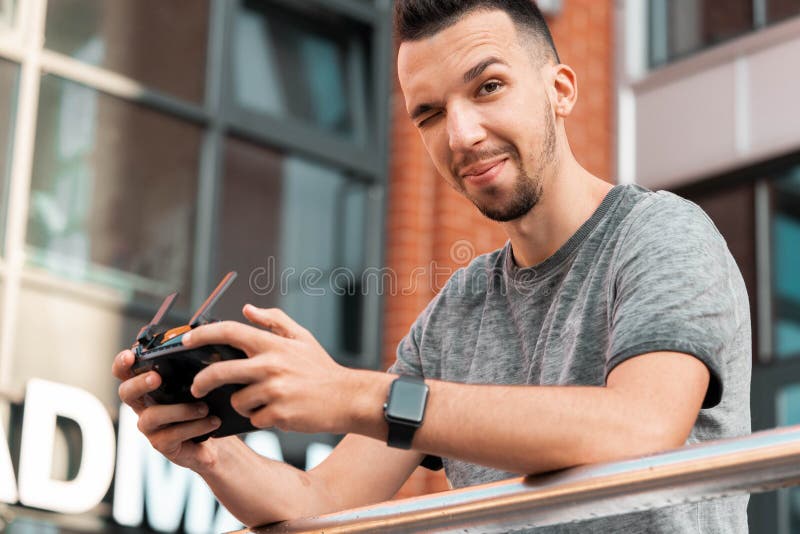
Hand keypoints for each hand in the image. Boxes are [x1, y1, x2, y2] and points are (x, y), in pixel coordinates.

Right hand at [112, 349, 223, 470]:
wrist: (216, 438)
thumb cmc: (206, 405)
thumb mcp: (200, 383)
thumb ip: (194, 367)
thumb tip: (204, 341)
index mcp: (150, 386)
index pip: (125, 372)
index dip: (122, 363)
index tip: (130, 355)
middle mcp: (145, 406)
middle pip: (126, 393)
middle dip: (140, 383)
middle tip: (156, 377)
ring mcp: (151, 427)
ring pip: (152, 416)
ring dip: (180, 409)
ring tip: (205, 407)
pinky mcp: (163, 445)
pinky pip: (173, 435)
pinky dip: (195, 427)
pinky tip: (212, 421)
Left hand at [186, 305, 356, 434]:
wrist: (347, 398)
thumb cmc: (321, 369)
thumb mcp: (302, 338)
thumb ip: (274, 321)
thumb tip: (247, 309)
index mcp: (272, 345)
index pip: (229, 332)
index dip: (202, 335)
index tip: (186, 341)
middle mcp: (270, 365)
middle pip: (219, 372)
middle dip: (201, 382)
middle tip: (197, 388)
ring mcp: (274, 391)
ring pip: (237, 401)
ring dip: (244, 404)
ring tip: (264, 402)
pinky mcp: (278, 415)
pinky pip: (254, 419)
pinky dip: (261, 419)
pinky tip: (278, 413)